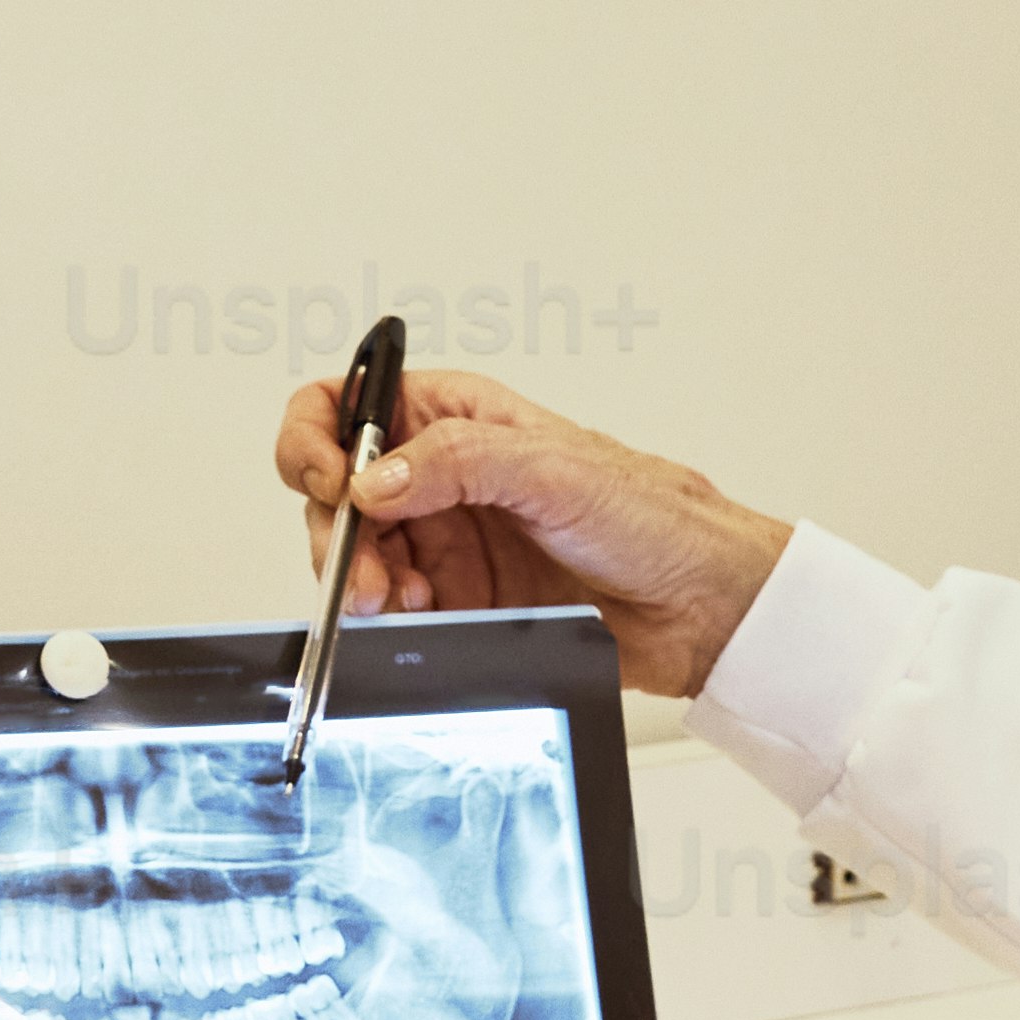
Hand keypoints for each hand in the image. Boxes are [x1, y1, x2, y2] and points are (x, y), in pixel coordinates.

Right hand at [271, 361, 791, 699]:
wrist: (702, 606)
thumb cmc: (655, 517)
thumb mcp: (557, 469)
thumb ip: (458, 463)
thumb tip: (374, 479)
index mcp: (458, 415)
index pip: (349, 402)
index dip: (317, 435)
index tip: (327, 479)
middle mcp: (442, 472)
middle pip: (337, 489)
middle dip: (339, 530)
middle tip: (367, 572)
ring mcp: (448, 537)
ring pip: (358, 554)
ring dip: (363, 579)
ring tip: (404, 599)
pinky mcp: (459, 598)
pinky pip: (394, 607)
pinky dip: (393, 617)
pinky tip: (428, 615)